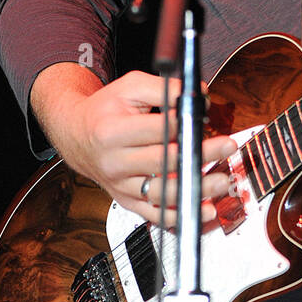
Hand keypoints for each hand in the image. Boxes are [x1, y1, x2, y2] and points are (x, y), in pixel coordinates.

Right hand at [37, 67, 236, 226]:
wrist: (75, 135)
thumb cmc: (104, 110)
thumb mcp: (130, 87)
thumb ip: (165, 88)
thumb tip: (199, 96)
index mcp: (112, 131)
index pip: (155, 130)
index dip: (183, 124)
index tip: (204, 118)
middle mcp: (114, 162)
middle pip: (163, 161)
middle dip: (198, 154)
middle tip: (226, 146)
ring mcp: (120, 186)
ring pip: (161, 192)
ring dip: (194, 188)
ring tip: (220, 180)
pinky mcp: (126, 200)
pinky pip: (154, 214)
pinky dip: (180, 215)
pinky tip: (202, 210)